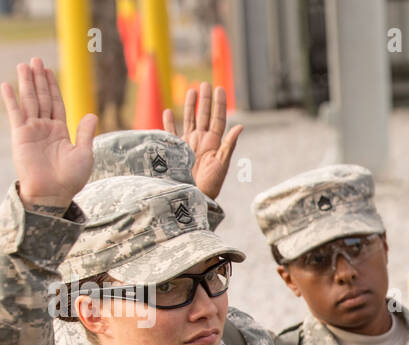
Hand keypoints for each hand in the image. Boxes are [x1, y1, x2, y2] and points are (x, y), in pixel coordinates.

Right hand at [0, 57, 95, 209]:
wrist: (53, 193)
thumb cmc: (71, 178)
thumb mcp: (84, 154)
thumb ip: (85, 133)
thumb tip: (92, 114)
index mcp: (61, 131)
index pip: (56, 103)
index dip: (53, 87)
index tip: (49, 70)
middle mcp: (45, 128)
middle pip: (42, 98)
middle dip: (39, 79)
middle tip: (36, 60)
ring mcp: (32, 130)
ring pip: (29, 101)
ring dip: (26, 83)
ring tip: (23, 65)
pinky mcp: (20, 135)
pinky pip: (15, 113)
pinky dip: (11, 99)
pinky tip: (7, 85)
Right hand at [163, 82, 242, 200]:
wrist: (194, 197)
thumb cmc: (210, 184)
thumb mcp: (222, 163)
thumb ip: (229, 144)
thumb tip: (240, 126)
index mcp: (214, 143)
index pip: (218, 119)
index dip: (219, 104)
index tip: (219, 88)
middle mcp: (202, 141)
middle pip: (204, 115)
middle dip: (205, 100)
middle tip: (205, 83)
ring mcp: (188, 145)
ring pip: (189, 120)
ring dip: (190, 106)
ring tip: (192, 90)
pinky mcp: (175, 150)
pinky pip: (171, 133)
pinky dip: (168, 123)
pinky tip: (168, 111)